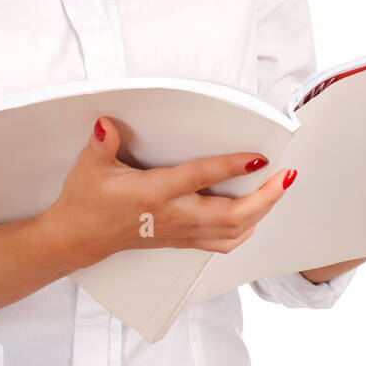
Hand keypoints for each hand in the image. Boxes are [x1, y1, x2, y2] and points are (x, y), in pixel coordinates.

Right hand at [41, 115, 297, 268]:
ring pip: (232, 233)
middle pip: (231, 216)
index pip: (200, 179)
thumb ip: (101, 143)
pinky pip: (223, 243)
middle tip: (287, 176)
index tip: (259, 157)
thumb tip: (107, 123)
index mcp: (154, 194)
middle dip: (265, 198)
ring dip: (261, 213)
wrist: (79, 238)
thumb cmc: (86, 200)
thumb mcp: (90, 167)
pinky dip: (246, 230)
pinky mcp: (181, 240)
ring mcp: (180, 232)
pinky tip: (256, 216)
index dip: (231, 168)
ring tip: (279, 190)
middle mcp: (174, 216)